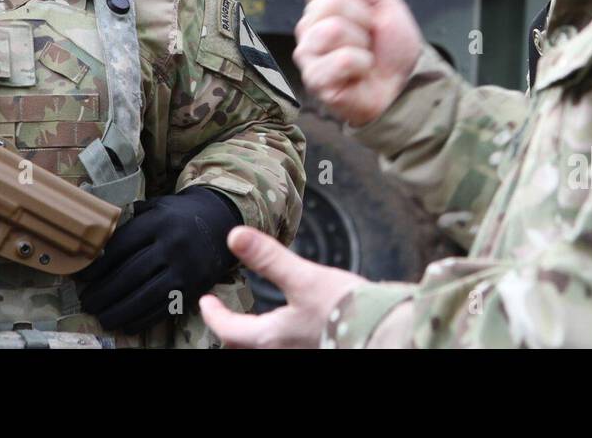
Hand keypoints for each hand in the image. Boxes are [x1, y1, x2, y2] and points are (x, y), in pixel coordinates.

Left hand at [77, 186, 242, 334]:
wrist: (221, 223)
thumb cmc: (180, 215)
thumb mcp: (158, 206)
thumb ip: (131, 219)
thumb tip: (97, 238)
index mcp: (159, 223)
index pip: (121, 247)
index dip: (98, 265)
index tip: (82, 278)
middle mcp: (173, 246)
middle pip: (130, 274)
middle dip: (104, 292)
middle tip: (87, 302)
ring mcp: (185, 269)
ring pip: (145, 296)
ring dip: (119, 311)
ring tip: (102, 317)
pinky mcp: (194, 288)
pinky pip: (164, 309)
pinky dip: (142, 320)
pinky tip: (126, 324)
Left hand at [199, 226, 363, 347]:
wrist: (386, 333)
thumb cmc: (346, 310)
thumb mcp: (304, 278)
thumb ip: (269, 258)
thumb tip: (235, 236)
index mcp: (270, 337)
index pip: (228, 330)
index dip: (214, 314)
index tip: (206, 302)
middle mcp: (281, 353)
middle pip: (243, 347)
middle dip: (231, 331)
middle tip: (225, 314)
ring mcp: (299, 354)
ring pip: (264, 350)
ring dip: (253, 337)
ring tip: (254, 320)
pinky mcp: (317, 350)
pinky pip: (285, 348)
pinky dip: (275, 339)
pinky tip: (290, 325)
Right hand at [295, 0, 422, 125]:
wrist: (404, 85)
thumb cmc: (392, 49)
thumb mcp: (385, 7)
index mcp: (322, 5)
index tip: (366, 3)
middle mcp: (309, 26)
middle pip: (332, 1)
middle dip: (363, 18)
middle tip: (369, 36)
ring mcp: (308, 54)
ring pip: (333, 29)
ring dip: (362, 44)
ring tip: (364, 55)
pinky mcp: (315, 79)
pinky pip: (342, 58)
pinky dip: (362, 65)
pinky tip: (359, 73)